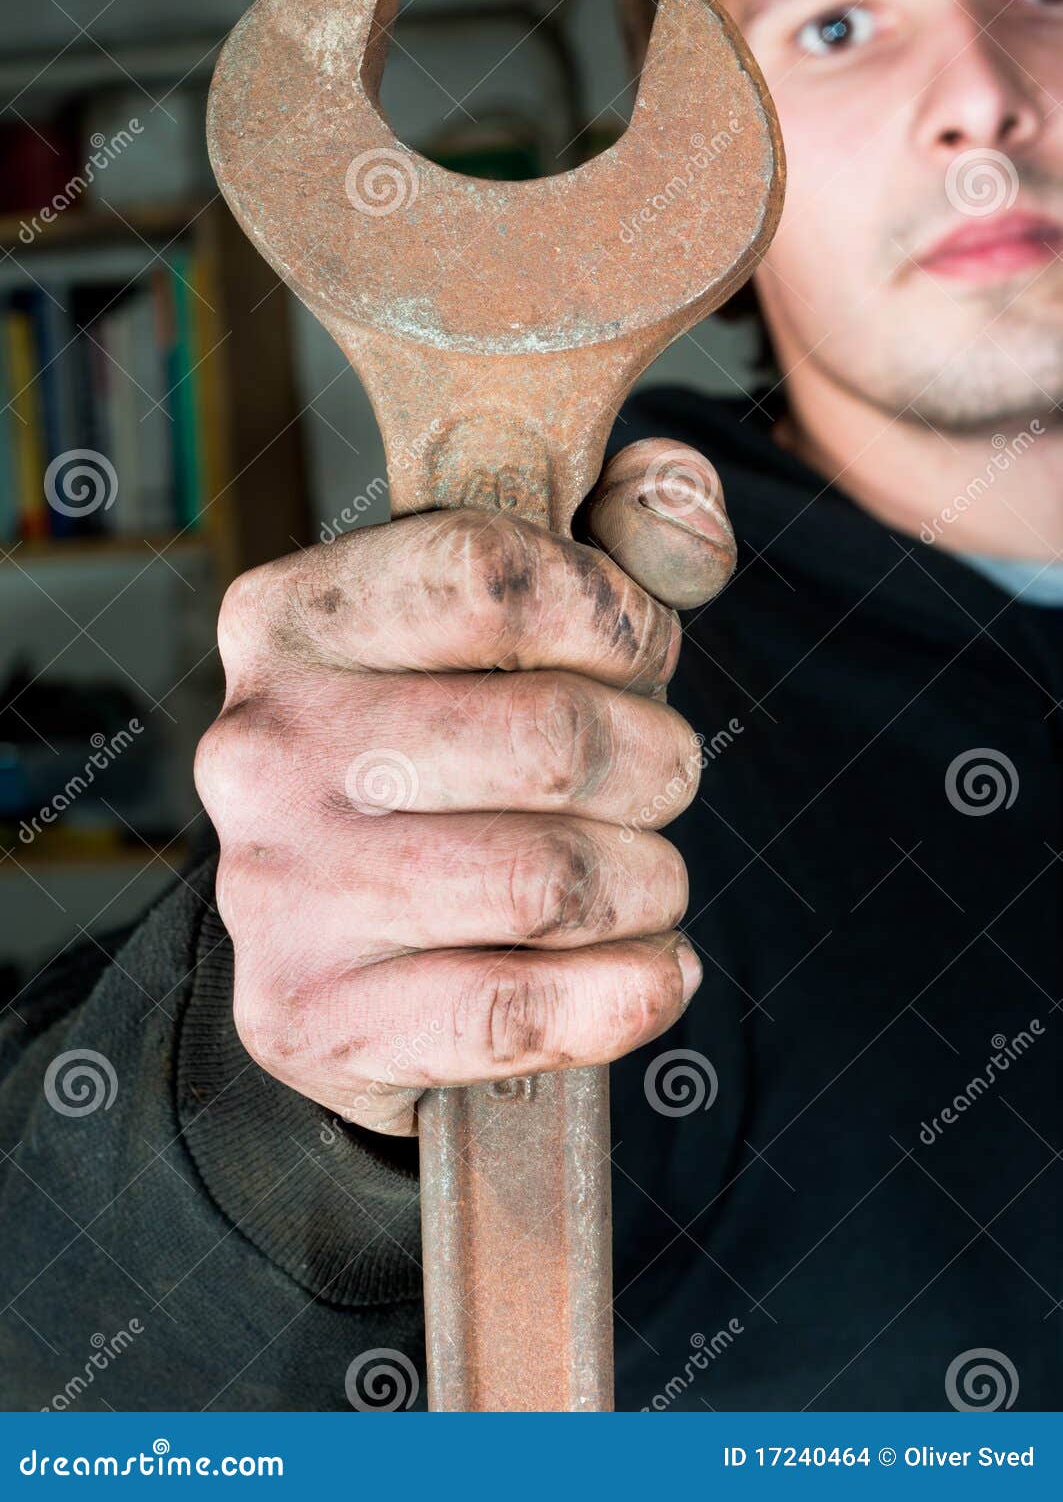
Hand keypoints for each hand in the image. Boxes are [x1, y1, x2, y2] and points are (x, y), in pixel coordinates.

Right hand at [195, 437, 734, 1134]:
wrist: (346, 956)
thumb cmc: (455, 757)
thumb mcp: (520, 621)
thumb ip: (625, 531)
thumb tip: (683, 524)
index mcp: (291, 618)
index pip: (493, 574)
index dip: (616, 616)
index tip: (639, 653)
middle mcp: (261, 747)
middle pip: (553, 737)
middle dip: (658, 763)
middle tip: (658, 779)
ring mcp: (277, 890)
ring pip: (556, 880)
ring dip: (651, 883)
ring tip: (644, 879)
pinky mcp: (314, 1018)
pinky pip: (529, 1013)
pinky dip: (634, 992)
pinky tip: (646, 969)